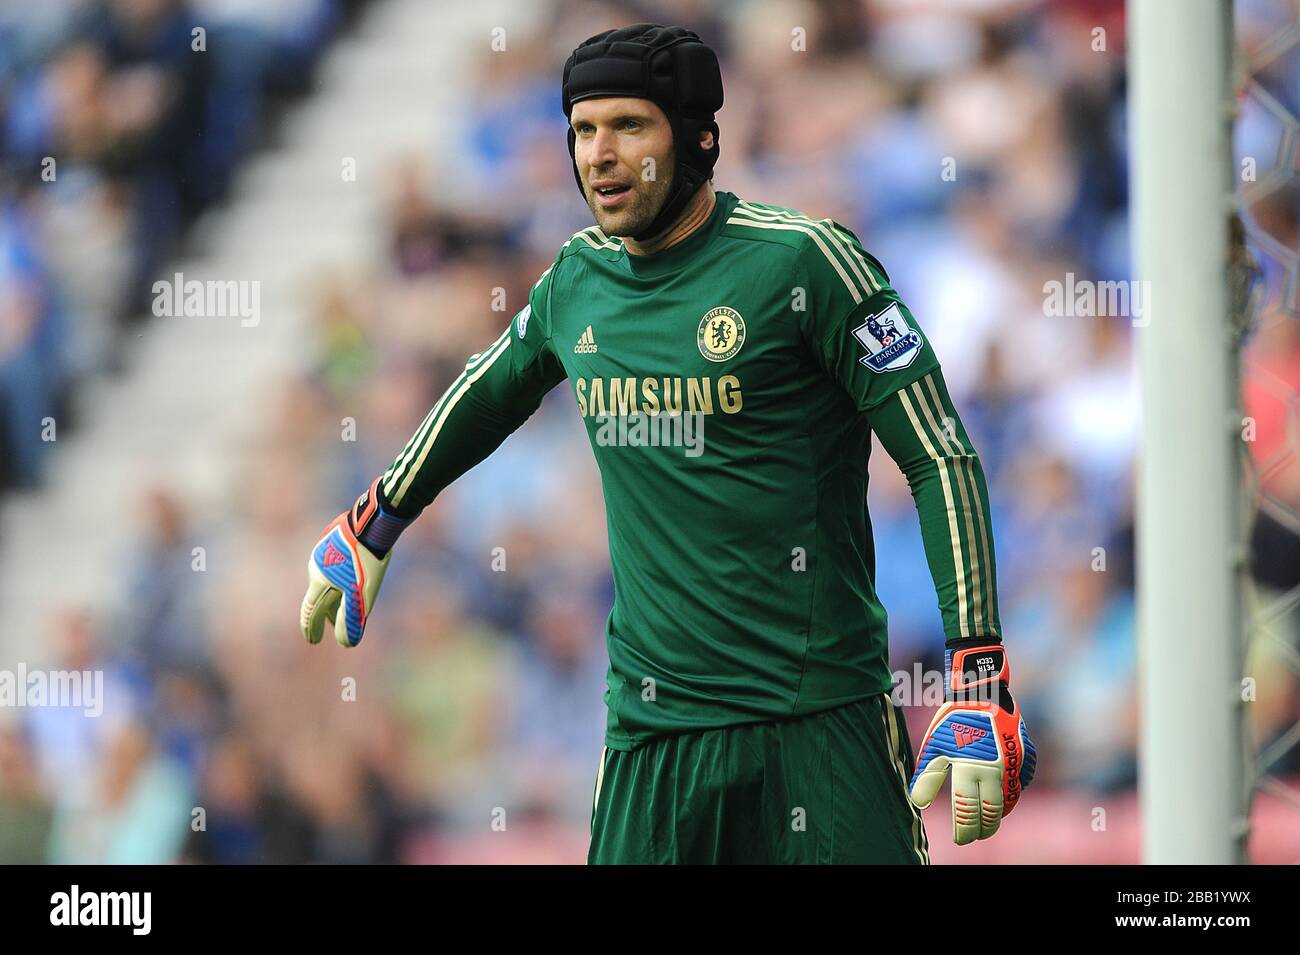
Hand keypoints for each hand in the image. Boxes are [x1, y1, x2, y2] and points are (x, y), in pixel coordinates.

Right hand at [299, 478, 400, 647]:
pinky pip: (336, 561)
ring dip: (332, 592)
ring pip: (327, 576)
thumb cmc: (366, 561)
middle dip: (324, 613)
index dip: (312, 628)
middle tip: (328, 626)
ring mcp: (324, 548)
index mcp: (318, 579)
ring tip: (340, 600)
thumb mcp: (360, 595)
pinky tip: (350, 571)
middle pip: (319, 594)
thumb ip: (350, 619)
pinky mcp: (336, 536)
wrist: (373, 522)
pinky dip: (340, 573)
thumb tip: (346, 643)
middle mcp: (316, 563)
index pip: (311, 610)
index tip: (313, 640)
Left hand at [908, 643, 1036, 844]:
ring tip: (988, 823)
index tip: (960, 840)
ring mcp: (1013, 763)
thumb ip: (928, 777)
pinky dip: (1012, 794)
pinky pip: (1021, 782)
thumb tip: (918, 803)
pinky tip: (1004, 799)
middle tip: (975, 836)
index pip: (968, 812)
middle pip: (992, 813)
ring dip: (999, 815)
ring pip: (1009, 800)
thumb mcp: (934, 746)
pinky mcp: (1024, 755)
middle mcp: (994, 770)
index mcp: (970, 769)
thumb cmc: (953, 719)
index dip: (964, 830)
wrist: (981, 691)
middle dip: (983, 829)